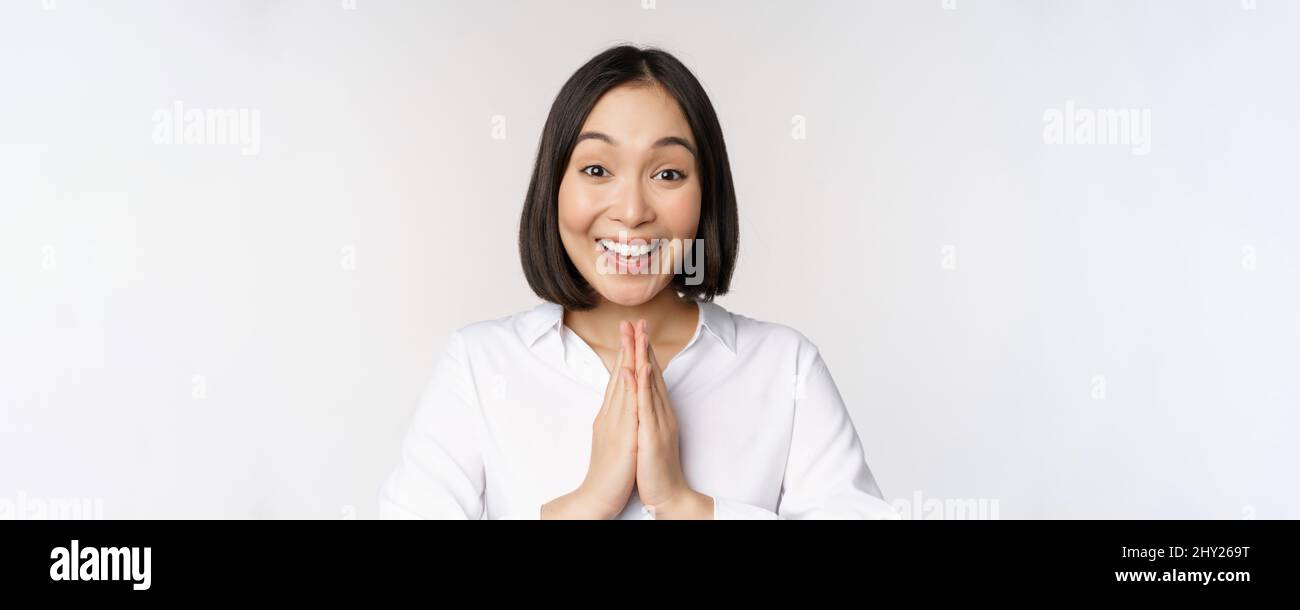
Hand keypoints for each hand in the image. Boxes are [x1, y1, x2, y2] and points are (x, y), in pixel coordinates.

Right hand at [542, 321, 638, 519]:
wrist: (597, 497)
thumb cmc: (608, 471)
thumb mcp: (614, 438)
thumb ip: (617, 419)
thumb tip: (621, 404)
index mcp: (612, 415)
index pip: (619, 379)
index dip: (625, 355)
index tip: (630, 333)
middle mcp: (612, 414)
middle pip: (620, 375)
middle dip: (626, 347)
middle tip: (630, 321)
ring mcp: (616, 424)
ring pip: (624, 385)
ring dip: (629, 358)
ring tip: (633, 335)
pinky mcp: (623, 436)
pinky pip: (628, 407)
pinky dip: (630, 387)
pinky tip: (632, 370)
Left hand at [632, 319, 713, 519]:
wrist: (667, 494)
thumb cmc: (654, 467)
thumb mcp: (648, 434)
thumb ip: (646, 415)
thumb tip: (640, 399)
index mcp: (658, 412)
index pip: (649, 376)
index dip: (643, 352)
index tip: (636, 331)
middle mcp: (661, 412)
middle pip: (652, 373)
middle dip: (644, 346)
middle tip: (638, 320)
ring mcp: (658, 422)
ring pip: (650, 383)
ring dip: (643, 357)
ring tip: (638, 334)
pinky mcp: (652, 434)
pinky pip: (645, 406)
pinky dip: (641, 386)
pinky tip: (636, 369)